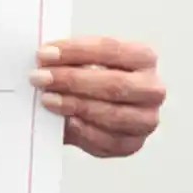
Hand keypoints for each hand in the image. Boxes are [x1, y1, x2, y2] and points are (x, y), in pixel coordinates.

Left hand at [29, 37, 165, 157]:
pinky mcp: (132, 143)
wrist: (95, 112)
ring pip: (111, 114)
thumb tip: (43, 58)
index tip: (45, 54)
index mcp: (143, 58)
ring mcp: (145, 119)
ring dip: (74, 105)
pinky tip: (65, 122)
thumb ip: (69, 58)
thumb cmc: (90, 80)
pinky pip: (106, 139)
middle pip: (114, 84)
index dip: (75, 51)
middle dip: (72, 80)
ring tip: (47, 99)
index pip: (111, 49)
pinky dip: (83, 131)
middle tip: (40, 77)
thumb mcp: (84, 61)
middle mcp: (151, 89)